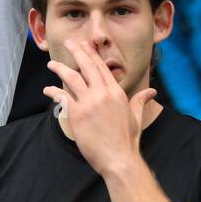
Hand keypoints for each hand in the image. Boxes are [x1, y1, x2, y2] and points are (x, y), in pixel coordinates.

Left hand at [41, 40, 156, 175]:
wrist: (119, 158)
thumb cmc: (128, 140)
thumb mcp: (136, 117)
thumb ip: (141, 100)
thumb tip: (152, 92)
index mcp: (116, 92)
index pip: (102, 68)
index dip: (92, 55)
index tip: (85, 45)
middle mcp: (102, 94)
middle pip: (87, 66)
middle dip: (77, 52)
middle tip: (69, 43)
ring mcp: (89, 103)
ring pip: (72, 78)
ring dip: (60, 69)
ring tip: (52, 63)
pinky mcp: (77, 114)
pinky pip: (63, 98)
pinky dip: (54, 92)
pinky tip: (48, 90)